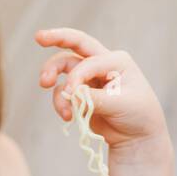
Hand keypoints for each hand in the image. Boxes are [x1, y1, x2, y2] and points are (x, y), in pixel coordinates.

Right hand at [33, 27, 168, 153]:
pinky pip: (62, 92)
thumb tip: (70, 95)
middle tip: (38, 38)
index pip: (89, 59)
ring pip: (63, 68)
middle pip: (74, 45)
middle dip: (55, 38)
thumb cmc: (139, 116)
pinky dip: (61, 103)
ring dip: (54, 84)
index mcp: (117, 60)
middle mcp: (102, 64)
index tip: (72, 94)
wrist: (138, 137)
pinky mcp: (80, 93)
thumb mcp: (121, 105)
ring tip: (61, 108)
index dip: (76, 75)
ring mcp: (89, 77)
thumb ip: (94, 98)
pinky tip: (68, 117)